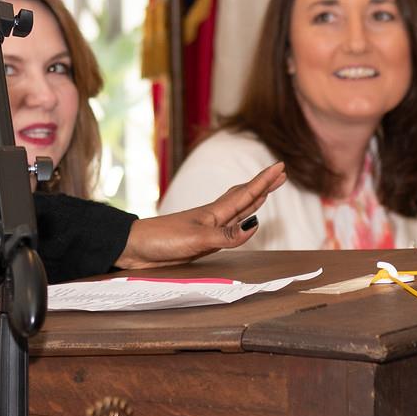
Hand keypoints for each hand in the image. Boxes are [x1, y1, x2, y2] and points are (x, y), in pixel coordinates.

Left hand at [115, 162, 285, 270]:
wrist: (135, 247)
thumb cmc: (162, 240)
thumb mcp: (196, 239)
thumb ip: (225, 235)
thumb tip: (255, 226)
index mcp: (214, 213)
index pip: (245, 194)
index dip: (264, 182)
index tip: (280, 168)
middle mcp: (213, 217)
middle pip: (244, 197)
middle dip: (263, 186)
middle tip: (280, 175)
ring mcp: (207, 228)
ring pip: (237, 210)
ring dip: (254, 200)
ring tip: (266, 191)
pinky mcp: (201, 240)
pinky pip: (229, 227)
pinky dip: (240, 221)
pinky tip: (242, 223)